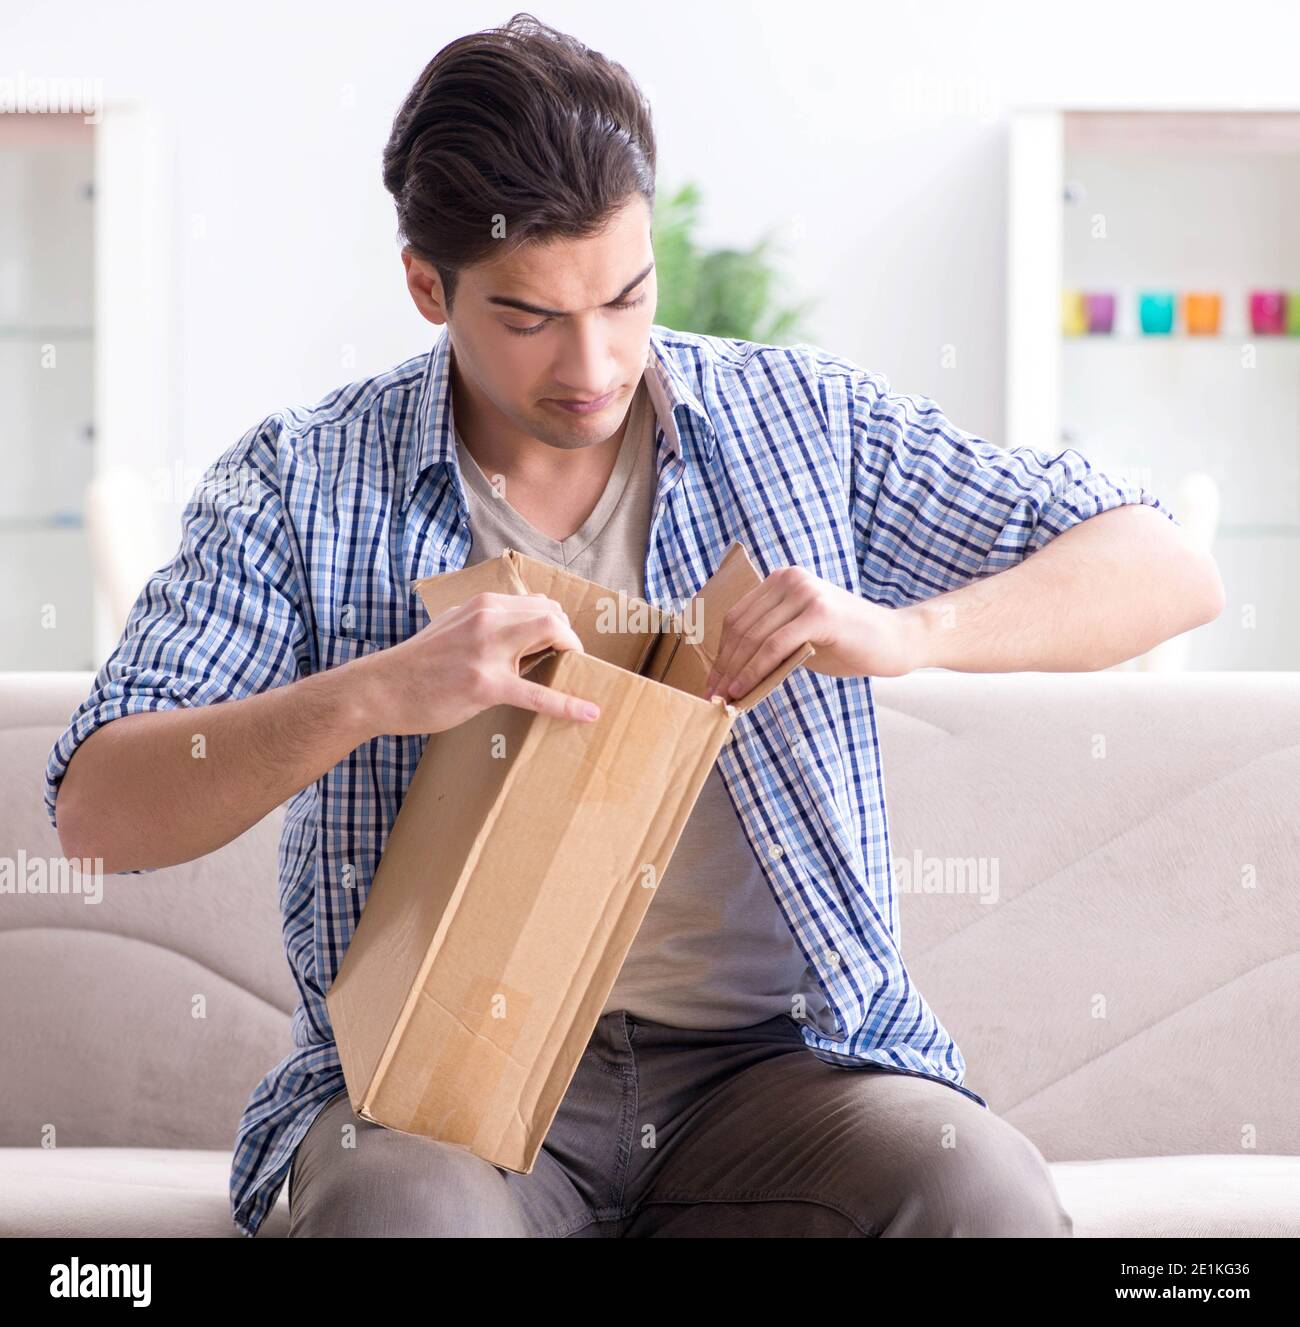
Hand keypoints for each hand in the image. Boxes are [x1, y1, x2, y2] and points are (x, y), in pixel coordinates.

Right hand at [344, 592, 600, 736]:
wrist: (380, 689)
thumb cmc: (418, 664)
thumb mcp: (454, 628)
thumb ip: (486, 625)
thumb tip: (521, 630)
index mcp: (483, 605)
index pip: (539, 603)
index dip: (558, 625)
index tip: (560, 646)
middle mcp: (487, 618)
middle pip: (552, 613)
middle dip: (570, 637)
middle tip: (571, 662)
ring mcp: (486, 650)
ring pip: (550, 634)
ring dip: (572, 654)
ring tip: (577, 675)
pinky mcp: (484, 684)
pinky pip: (537, 693)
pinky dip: (568, 704)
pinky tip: (588, 713)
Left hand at [703, 566, 923, 700]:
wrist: (895, 641)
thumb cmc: (848, 643)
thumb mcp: (800, 638)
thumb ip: (770, 642)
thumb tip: (731, 671)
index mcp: (782, 580)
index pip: (738, 617)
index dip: (721, 651)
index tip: (712, 681)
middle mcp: (790, 579)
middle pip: (741, 627)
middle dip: (724, 665)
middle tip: (712, 695)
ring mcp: (805, 592)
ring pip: (754, 637)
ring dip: (735, 672)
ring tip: (725, 698)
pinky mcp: (818, 612)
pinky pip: (774, 645)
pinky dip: (754, 670)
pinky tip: (744, 689)